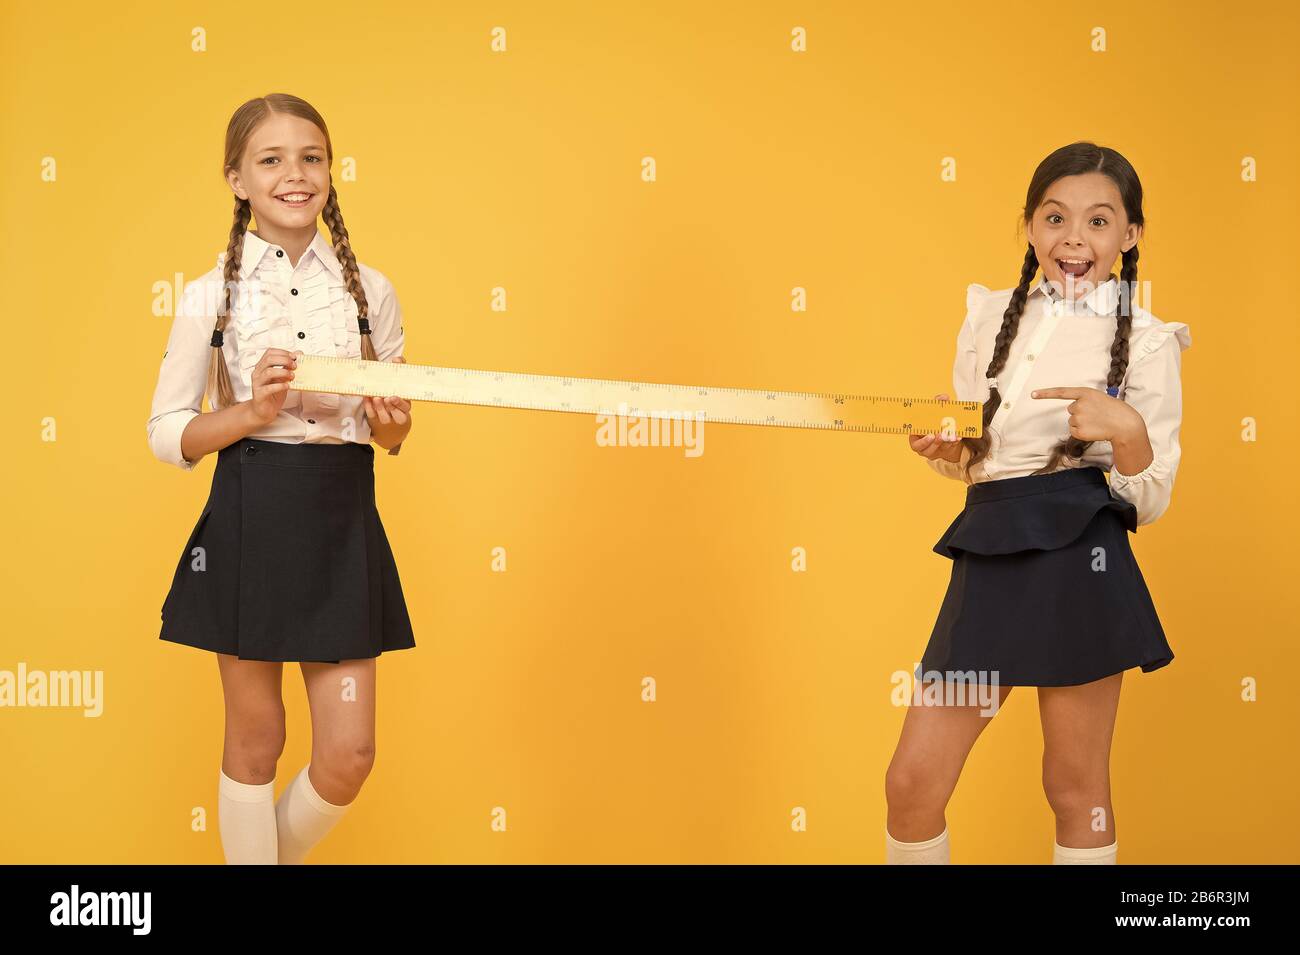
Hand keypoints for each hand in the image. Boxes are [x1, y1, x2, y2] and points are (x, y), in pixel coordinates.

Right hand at [247, 348, 298, 424]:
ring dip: (283, 372)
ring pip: (268, 372)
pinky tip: (287, 386)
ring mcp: (257, 384)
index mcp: (262, 367)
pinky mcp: (259, 395)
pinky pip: (269, 388)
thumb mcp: (282, 378)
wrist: (264, 410)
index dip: (283, 352)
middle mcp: (258, 373)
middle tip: (294, 366)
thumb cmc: (273, 394)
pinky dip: (280, 386)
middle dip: (284, 360)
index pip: (270, 352)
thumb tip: (299, 354)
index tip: (294, 357)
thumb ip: (288, 367)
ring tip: (292, 376)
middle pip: (269, 359)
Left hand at [362, 355, 411, 428]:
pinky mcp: (375, 419)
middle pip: (398, 415)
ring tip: (376, 397)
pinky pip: (372, 415)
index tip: (393, 397)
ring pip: (384, 417)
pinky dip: (368, 406)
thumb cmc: (395, 394)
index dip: (400, 403)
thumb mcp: (399, 382)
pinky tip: (366, 397)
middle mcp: (397, 414)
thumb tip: (397, 359)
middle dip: (392, 407)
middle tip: (386, 398)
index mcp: (405, 406)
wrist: (387, 413)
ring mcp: (386, 418)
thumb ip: (400, 369)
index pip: (406, 407)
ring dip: (379, 408)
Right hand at [907, 393, 964, 462]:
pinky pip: (948, 448)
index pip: (915, 443)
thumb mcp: (934, 410)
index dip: (923, 441)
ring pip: (938, 450)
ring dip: (946, 442)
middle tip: (942, 435)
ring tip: (952, 435)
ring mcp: (933, 450)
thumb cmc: (933, 419)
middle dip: (936, 442)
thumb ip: (937, 403)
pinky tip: (958, 436)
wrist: (944, 428)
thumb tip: (943, 397)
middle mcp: (922, 446)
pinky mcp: (943, 451)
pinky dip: (954, 442)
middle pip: (926, 449)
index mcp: (915, 437)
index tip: (931, 435)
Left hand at [1029, 386, 1143, 442]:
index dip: (1046, 393)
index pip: (1061, 392)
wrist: (1125, 424)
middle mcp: (1079, 404)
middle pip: (1071, 410)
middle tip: (1096, 414)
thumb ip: (1084, 400)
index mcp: (1085, 393)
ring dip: (1082, 422)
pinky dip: (1082, 432)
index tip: (1032, 394)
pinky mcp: (1079, 431)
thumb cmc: (1113, 410)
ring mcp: (1079, 418)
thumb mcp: (1099, 398)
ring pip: (1072, 421)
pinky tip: (1094, 429)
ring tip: (1097, 422)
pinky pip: (1074, 431)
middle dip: (1081, 412)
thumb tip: (1072, 409)